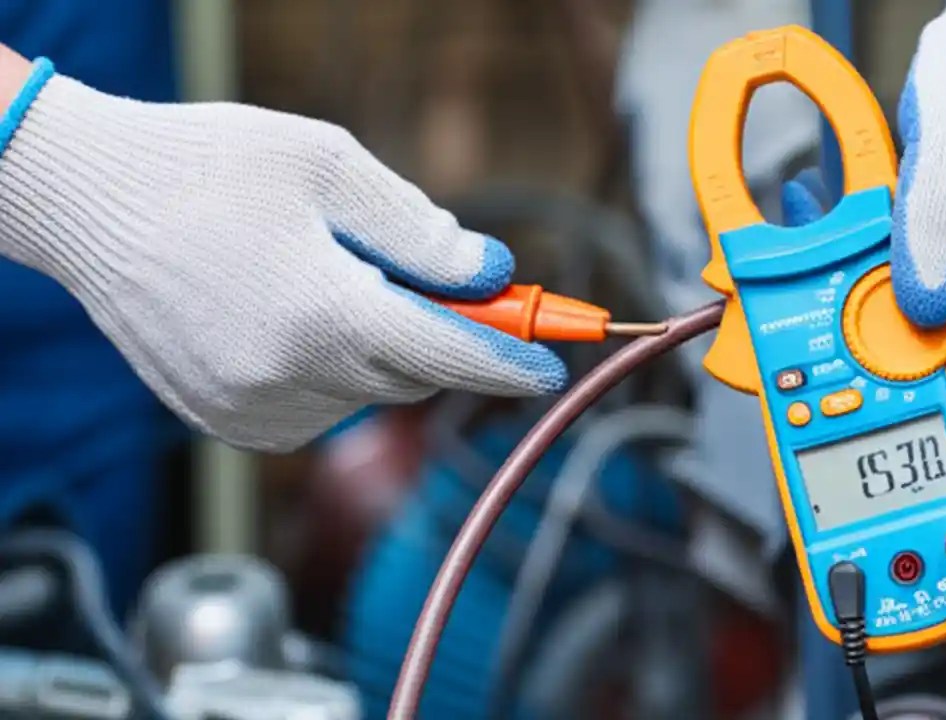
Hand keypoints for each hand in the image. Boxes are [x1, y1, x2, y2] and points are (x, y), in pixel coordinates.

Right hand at [0, 64, 566, 450]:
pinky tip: (288, 316)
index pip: (449, 355)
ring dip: (377, 347)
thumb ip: (419, 230)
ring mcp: (251, 410)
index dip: (510, 361)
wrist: (87, 201)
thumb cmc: (208, 165)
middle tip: (437, 285)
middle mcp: (287, 378)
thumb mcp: (328, 167)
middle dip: (440, 335)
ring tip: (321, 278)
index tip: (551, 367)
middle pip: (414, 375)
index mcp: (320, 311)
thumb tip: (490, 273)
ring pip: (367, 393)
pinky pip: (318, 408)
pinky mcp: (227, 424)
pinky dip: (332, 370)